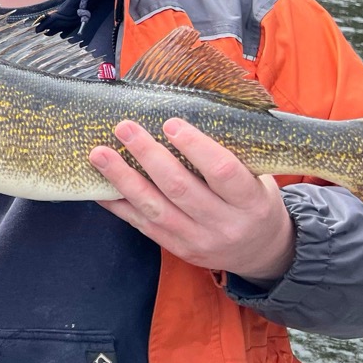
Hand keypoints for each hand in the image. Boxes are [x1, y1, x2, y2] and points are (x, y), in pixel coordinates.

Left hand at [89, 118, 295, 284]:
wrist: (263, 253)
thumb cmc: (256, 201)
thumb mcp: (259, 177)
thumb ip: (232, 152)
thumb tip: (188, 109)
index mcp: (251, 201)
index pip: (222, 172)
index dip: (195, 146)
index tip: (170, 123)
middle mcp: (225, 225)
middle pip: (180, 188)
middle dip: (148, 155)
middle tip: (125, 128)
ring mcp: (199, 241)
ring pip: (155, 209)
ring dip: (123, 179)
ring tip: (99, 155)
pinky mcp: (178, 250)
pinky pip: (143, 226)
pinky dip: (119, 205)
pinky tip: (100, 186)